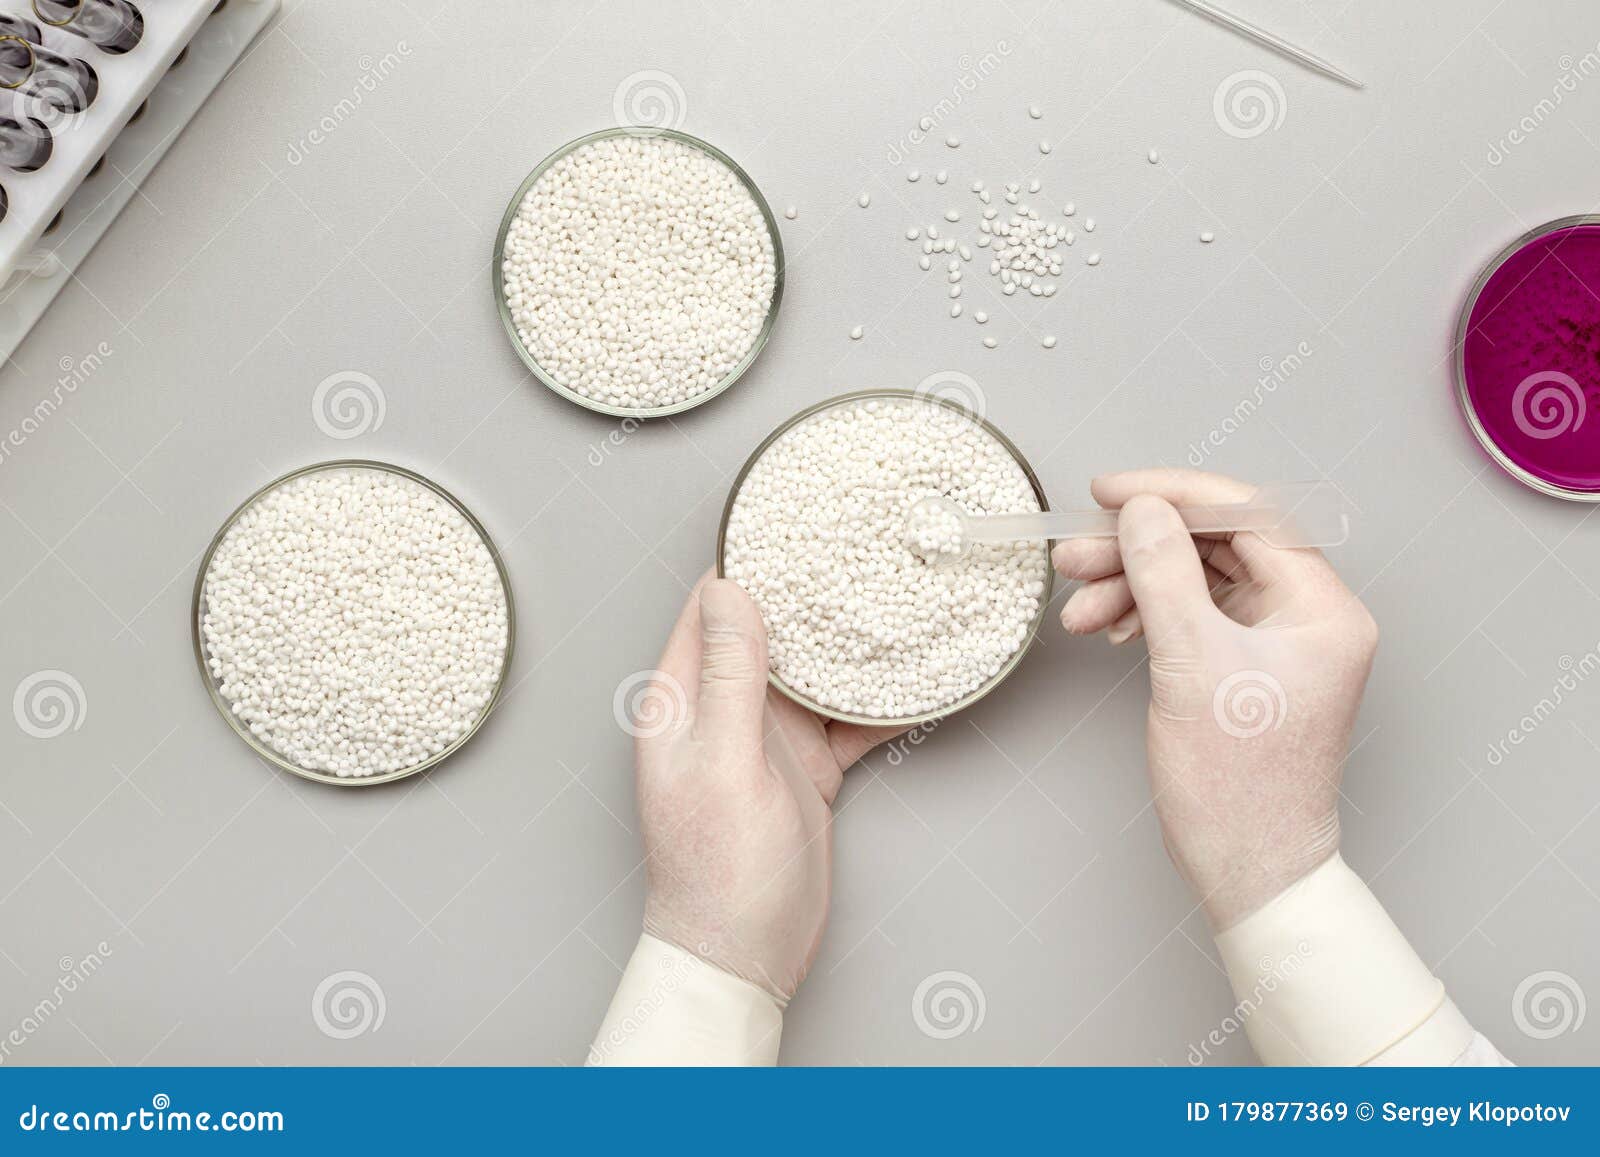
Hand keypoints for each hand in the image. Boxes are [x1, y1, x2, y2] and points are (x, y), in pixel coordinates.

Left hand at [635, 574, 896, 1000]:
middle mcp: (723, 710)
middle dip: (813, 594)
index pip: (710, 608)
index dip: (749, 562)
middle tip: (863, 551)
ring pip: (815, 672)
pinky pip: (848, 720)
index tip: (793, 525)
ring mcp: (767, 739)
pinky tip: (915, 678)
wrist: (741, 956)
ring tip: (898, 600)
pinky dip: (880, 701)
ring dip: (853, 644)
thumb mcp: (725, 763)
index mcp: (683, 700)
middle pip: (771, 631)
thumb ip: (730, 678)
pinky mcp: (806, 769)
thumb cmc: (716, 873)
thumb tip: (730, 589)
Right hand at [1053, 469, 1378, 929]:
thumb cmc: (1239, 787)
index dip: (1173, 495)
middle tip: (1075, 554)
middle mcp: (1308, 617)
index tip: (1109, 492)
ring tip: (1077, 603)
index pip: (1248, 517)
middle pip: (1216, 546)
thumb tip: (1142, 510)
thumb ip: (1164, 576)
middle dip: (1140, 548)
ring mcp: (1278, 642)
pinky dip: (1146, 614)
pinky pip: (1193, 615)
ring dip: (1132, 583)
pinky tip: (1107, 626)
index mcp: (1322, 608)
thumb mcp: (1192, 666)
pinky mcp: (1246, 666)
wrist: (1250, 870)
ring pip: (1197, 580)